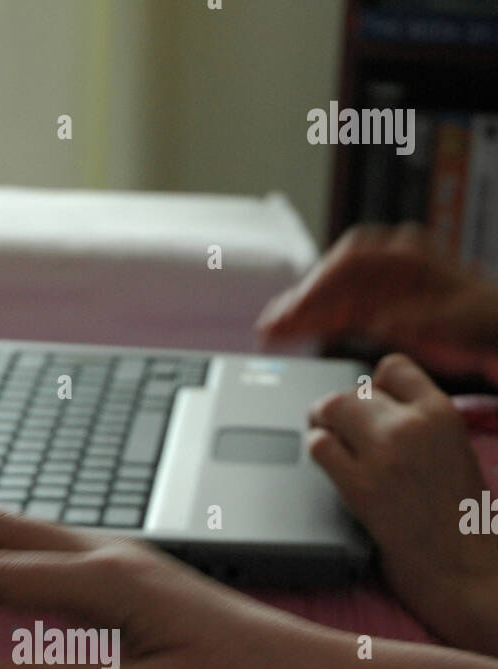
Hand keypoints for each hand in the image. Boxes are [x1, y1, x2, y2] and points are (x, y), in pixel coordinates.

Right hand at [258, 223, 497, 378]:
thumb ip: (408, 316)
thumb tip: (376, 320)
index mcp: (405, 255)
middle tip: (271, 324)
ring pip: (331, 296)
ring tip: (270, 332)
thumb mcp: (448, 316)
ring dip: (301, 314)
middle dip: (302, 300)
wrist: (495, 332)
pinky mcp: (377, 311)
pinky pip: (339, 314)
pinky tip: (295, 335)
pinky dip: (316, 325)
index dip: (323, 282)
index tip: (301, 306)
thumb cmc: (480, 317)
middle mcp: (388, 266)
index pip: (351, 259)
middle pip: (333, 276)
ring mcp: (381, 288)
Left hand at [308, 353, 497, 651]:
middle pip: (352, 391)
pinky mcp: (361, 487)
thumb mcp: (455, 452)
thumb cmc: (463, 521)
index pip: (391, 368)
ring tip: (324, 442)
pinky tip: (326, 467)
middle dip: (338, 409)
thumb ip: (422, 425)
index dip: (371, 386)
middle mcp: (413, 425)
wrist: (466, 568)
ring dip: (321, 426)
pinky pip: (320, 448)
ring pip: (330, 411)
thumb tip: (378, 410)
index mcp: (442, 413)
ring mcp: (385, 455)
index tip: (365, 405)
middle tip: (330, 425)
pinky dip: (317, 453)